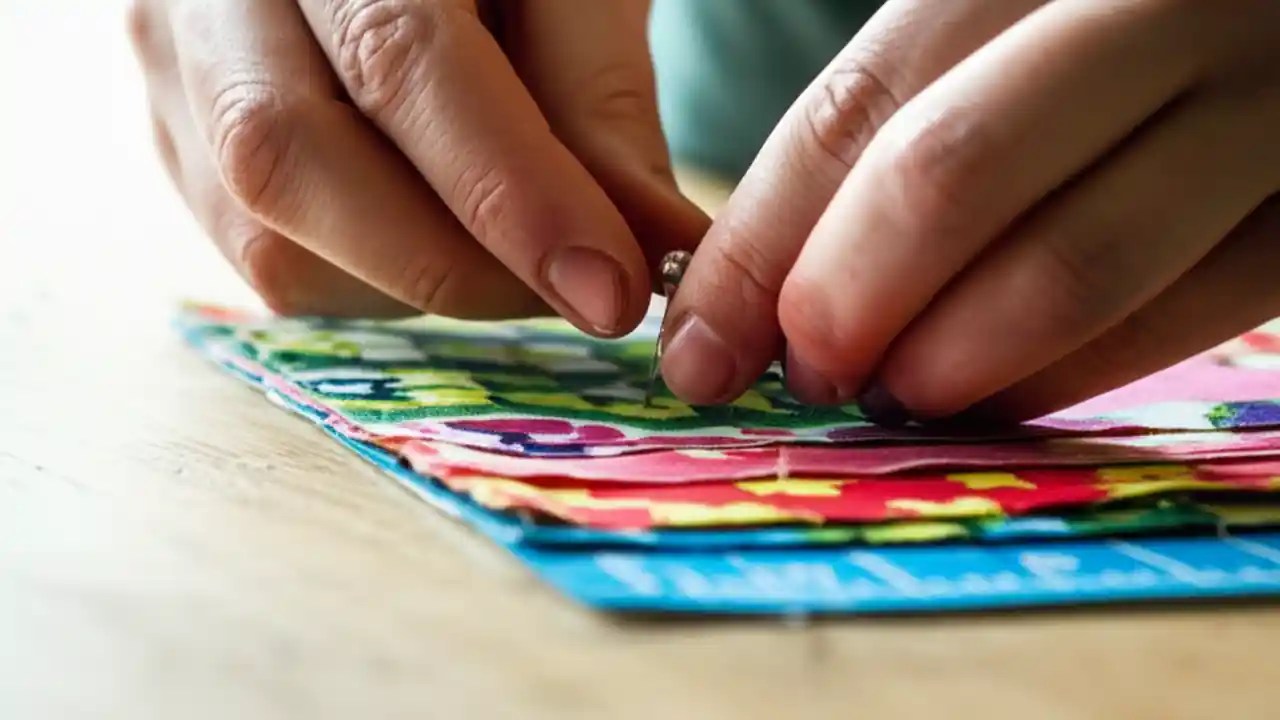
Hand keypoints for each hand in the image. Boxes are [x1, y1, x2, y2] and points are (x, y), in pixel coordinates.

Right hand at [128, 0, 707, 333]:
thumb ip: (598, 100)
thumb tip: (657, 252)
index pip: (396, 57)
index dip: (507, 189)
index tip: (609, 288)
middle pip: (288, 158)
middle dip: (457, 264)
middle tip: (580, 293)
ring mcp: (170, 67)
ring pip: (265, 236)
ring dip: (419, 283)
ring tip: (520, 260)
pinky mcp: (174, 139)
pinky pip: (264, 260)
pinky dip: (377, 282)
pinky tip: (444, 243)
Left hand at [662, 0, 1279, 421]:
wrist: (1272, 32)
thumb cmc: (1101, 42)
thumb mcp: (988, 43)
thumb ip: (876, 143)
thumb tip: (731, 321)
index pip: (861, 106)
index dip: (762, 246)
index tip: (702, 354)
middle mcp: (1159, 9)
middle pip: (953, 170)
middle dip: (847, 303)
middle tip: (813, 377)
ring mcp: (1262, 110)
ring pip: (1075, 265)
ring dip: (950, 361)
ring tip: (898, 392)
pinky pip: (1183, 320)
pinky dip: (1063, 377)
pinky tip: (997, 392)